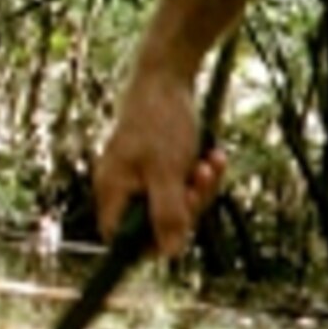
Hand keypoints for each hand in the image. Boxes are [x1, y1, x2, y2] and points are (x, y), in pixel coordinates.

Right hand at [94, 58, 223, 259]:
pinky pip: (181, 183)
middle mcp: (122, 187)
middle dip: (188, 205)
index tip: (183, 227)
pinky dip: (200, 173)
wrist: (168, 75)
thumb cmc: (160, 120)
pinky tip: (214, 156)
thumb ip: (167, 213)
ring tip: (212, 163)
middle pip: (156, 223)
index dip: (153, 243)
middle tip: (202, 180)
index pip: (123, 241)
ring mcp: (140, 176)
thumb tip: (169, 253)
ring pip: (175, 203)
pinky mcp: (158, 165)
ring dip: (200, 187)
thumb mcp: (167, 172)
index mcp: (113, 192)